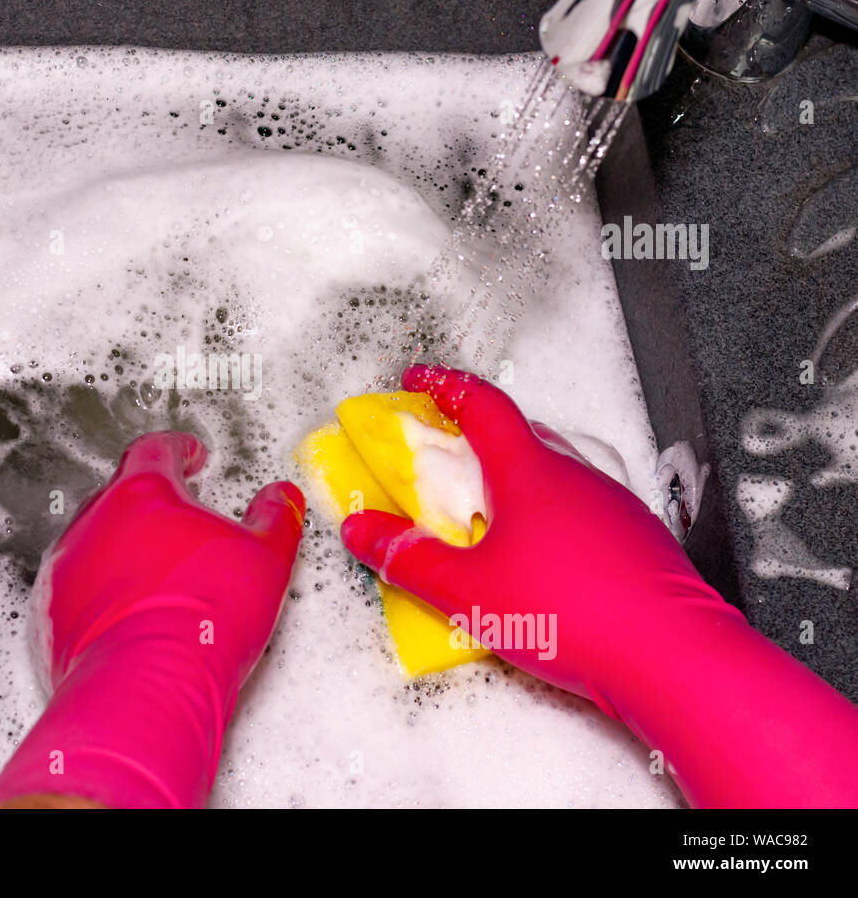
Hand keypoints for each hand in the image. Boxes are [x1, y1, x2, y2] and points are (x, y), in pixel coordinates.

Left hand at [0, 431, 303, 807]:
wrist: (148, 687)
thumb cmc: (200, 623)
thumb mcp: (264, 560)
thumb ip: (276, 518)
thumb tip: (282, 500)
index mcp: (142, 493)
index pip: (156, 450)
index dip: (178, 450)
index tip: (189, 455)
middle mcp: (94, 522)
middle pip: (122, 497)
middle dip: (154, 510)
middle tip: (183, 531)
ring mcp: (67, 568)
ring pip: (96, 545)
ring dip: (125, 555)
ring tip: (161, 584)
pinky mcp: (50, 614)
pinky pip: (75, 592)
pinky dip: (100, 598)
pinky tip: (131, 619)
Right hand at [342, 364, 857, 806]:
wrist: (674, 658)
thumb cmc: (575, 615)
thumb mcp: (467, 592)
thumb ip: (408, 558)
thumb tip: (364, 531)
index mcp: (531, 472)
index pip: (481, 404)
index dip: (444, 385)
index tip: (417, 380)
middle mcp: (576, 476)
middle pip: (517, 434)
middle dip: (472, 436)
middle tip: (439, 452)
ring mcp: (611, 505)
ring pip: (551, 473)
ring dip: (510, 479)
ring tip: (482, 513)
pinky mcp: (635, 539)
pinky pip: (578, 508)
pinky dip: (544, 515)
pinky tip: (535, 557)